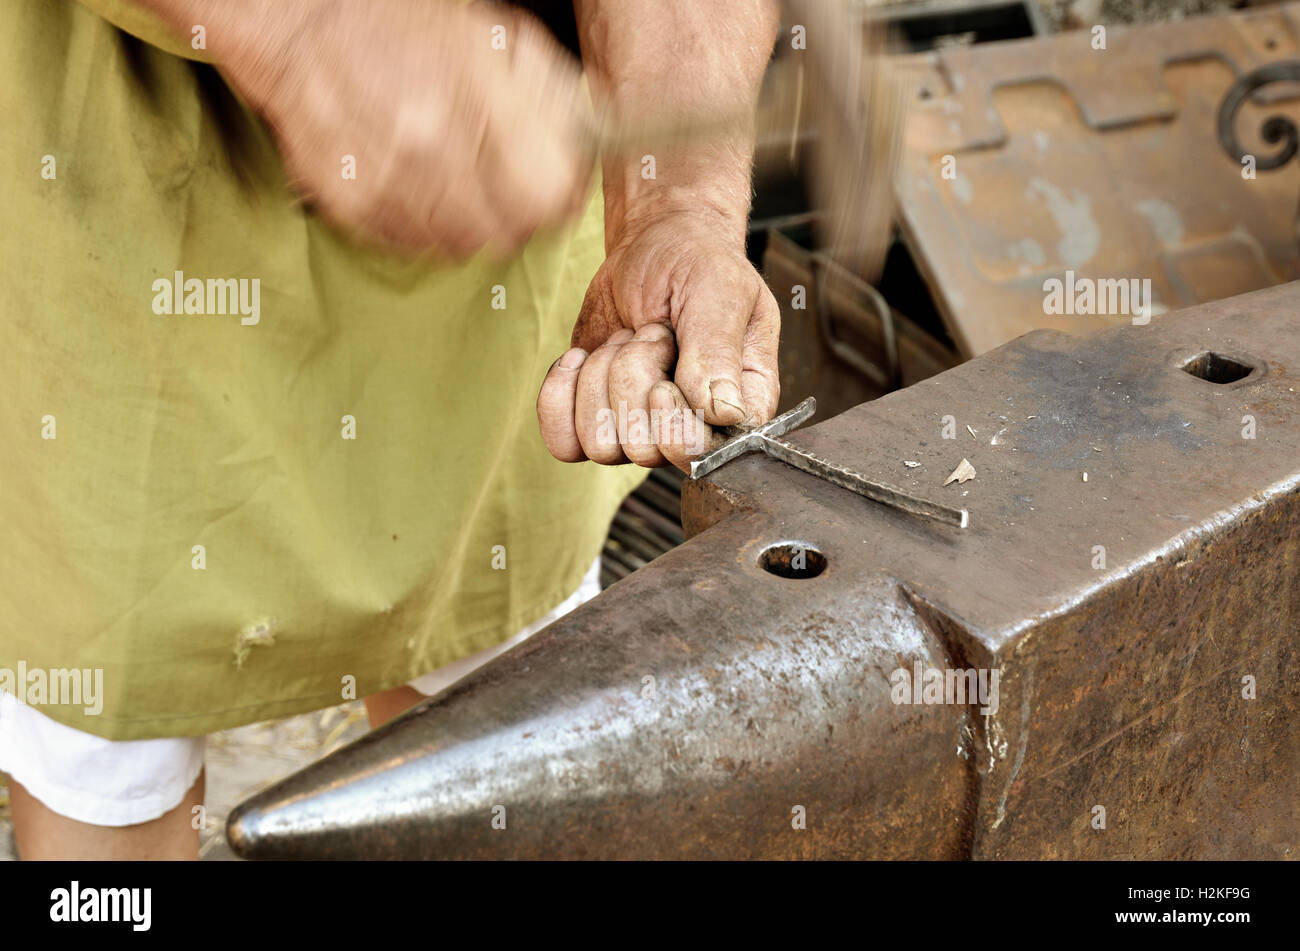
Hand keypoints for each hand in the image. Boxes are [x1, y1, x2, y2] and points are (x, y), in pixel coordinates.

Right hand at [225, 0, 593, 257]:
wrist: (303, 25)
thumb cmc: (405, 25)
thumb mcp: (496, 39)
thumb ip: (550, 93)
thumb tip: (591, 141)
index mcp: (477, 101)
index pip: (546, 195)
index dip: (559, 198)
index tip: (557, 191)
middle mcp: (431, 150)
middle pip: (506, 234)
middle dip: (517, 218)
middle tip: (510, 195)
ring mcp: (388, 184)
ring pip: (460, 247)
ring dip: (470, 225)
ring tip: (458, 186)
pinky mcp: (353, 206)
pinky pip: (411, 245)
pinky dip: (423, 227)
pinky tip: (418, 188)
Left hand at [537, 207, 779, 469]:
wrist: (654, 245)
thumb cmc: (697, 262)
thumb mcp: (718, 291)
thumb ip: (718, 349)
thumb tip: (721, 412)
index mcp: (741, 405)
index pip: (705, 454)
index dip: (674, 421)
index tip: (666, 369)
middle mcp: (694, 428)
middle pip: (646, 450)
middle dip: (632, 378)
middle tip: (650, 332)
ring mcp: (643, 429)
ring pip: (601, 446)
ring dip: (599, 381)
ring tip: (624, 338)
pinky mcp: (598, 420)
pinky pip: (564, 443)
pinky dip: (560, 396)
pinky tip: (579, 358)